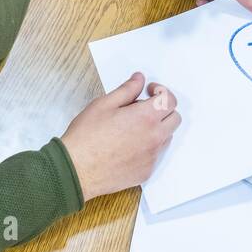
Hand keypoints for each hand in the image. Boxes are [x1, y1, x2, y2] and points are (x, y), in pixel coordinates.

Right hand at [60, 72, 179, 201]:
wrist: (76, 170)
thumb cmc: (86, 137)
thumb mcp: (103, 104)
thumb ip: (127, 89)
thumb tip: (139, 79)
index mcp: (145, 117)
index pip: (170, 100)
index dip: (161, 91)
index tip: (149, 91)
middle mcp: (154, 138)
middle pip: (175, 118)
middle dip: (163, 109)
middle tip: (143, 108)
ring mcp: (152, 157)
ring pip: (167, 137)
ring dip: (157, 128)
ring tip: (133, 128)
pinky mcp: (147, 172)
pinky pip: (156, 155)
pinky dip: (149, 147)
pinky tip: (129, 146)